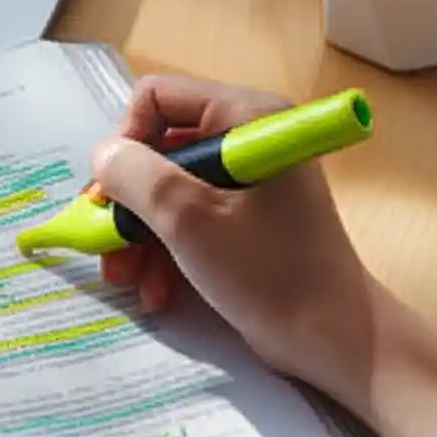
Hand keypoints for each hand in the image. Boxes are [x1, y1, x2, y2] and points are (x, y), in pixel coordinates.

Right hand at [90, 74, 371, 389]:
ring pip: (167, 191)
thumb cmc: (267, 271)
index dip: (125, 140)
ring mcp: (249, 181)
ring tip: (125, 279)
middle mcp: (247, 138)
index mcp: (245, 117)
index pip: (158, 97)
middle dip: (126, 202)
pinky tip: (156, 292)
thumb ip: (136, 177)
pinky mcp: (247, 219)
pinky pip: (189, 220)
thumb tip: (103, 155)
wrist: (333, 339)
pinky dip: (166, 253)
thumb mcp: (189, 220)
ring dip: (138, 236)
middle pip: (158, 149)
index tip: (110, 191)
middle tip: (103, 242)